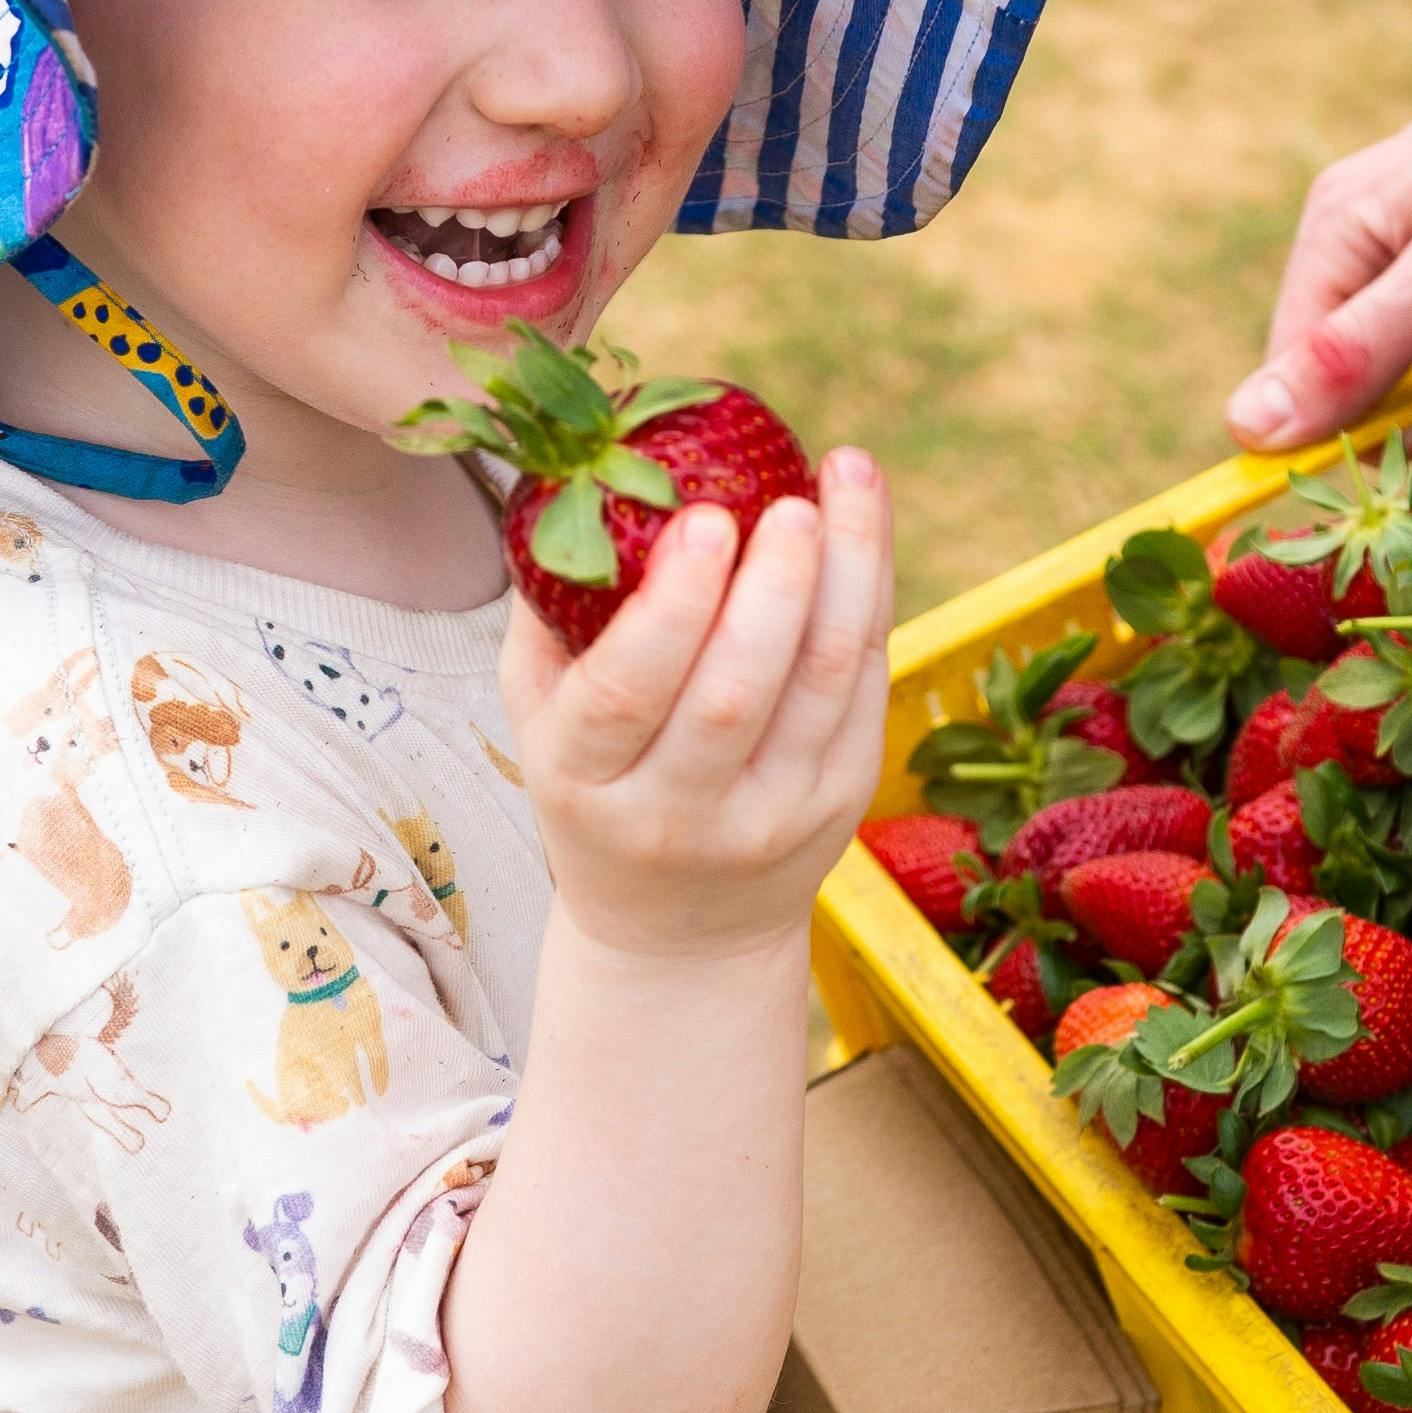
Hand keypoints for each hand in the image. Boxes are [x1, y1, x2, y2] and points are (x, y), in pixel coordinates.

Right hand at [501, 449, 893, 963]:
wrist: (678, 934)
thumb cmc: (598, 793)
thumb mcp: (540, 723)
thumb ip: (549, 617)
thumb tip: (575, 482)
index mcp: (585, 782)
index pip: (627, 694)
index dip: (672, 606)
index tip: (703, 518)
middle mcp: (679, 812)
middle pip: (736, 691)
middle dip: (773, 585)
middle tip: (790, 500)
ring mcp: (772, 815)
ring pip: (821, 683)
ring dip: (847, 572)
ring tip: (849, 478)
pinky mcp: (842, 805)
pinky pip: (864, 689)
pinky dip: (871, 599)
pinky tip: (865, 532)